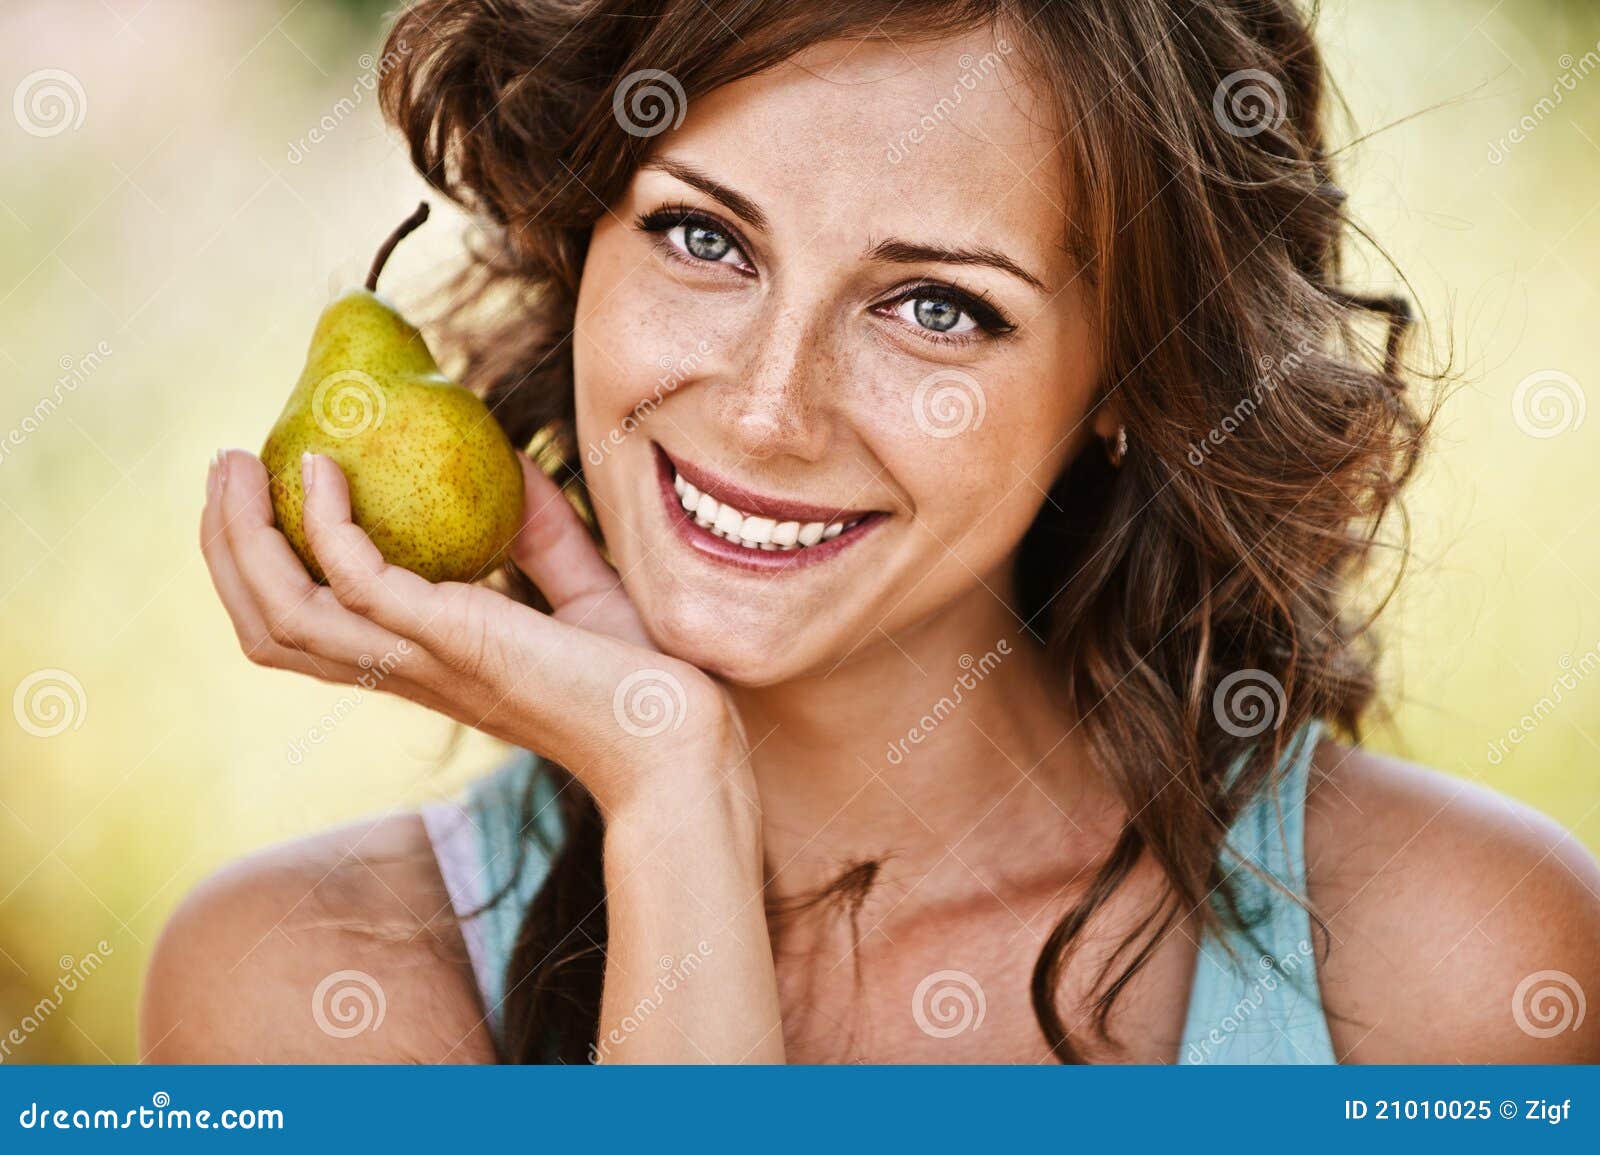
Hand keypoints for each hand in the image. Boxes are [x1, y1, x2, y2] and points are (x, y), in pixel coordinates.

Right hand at [199, 448, 751, 819]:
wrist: (678, 737)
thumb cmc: (641, 680)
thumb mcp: (583, 592)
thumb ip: (544, 538)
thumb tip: (518, 464)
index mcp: (423, 663)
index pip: (309, 632)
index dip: (266, 569)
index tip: (266, 494)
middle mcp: (407, 670)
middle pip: (269, 626)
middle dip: (227, 546)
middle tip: (228, 466)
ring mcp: (424, 661)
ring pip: (285, 614)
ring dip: (245, 536)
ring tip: (241, 461)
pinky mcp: (455, 642)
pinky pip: (358, 583)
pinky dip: (328, 525)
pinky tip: (331, 471)